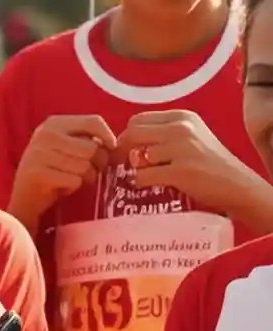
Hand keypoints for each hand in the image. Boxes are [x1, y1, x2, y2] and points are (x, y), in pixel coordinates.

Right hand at [9, 115, 115, 223]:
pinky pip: (74, 180)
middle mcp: (45, 135)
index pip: (92, 121)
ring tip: (71, 179)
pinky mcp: (38, 174)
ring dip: (84, 177)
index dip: (108, 136)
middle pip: (92, 147)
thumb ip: (87, 140)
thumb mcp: (67, 147)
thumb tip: (115, 146)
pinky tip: (61, 187)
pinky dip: (72, 188)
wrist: (24, 197)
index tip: (112, 149)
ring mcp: (39, 154)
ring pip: (84, 165)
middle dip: (96, 163)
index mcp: (54, 123)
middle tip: (88, 172)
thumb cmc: (52, 171)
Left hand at [119, 110, 269, 216]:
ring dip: (137, 169)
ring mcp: (181, 149)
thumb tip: (126, 141)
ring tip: (151, 175)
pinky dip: (140, 183)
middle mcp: (181, 128)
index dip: (128, 136)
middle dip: (124, 150)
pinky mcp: (180, 171)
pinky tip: (151, 185)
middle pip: (132, 133)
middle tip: (128, 164)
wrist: (236, 184)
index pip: (138, 119)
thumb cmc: (209, 162)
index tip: (128, 150)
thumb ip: (162, 133)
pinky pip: (142, 176)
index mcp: (182, 117)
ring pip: (136, 156)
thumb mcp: (190, 136)